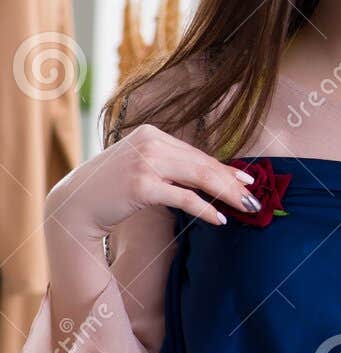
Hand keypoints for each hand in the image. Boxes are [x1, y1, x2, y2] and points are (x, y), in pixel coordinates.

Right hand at [45, 122, 262, 239]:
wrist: (74, 205)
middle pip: (202, 163)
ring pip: (199, 178)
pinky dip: (205, 209)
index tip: (247, 180)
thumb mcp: (140, 166)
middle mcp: (150, 143)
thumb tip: (209, 175)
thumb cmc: (110, 188)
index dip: (224, 168)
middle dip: (232, 182)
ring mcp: (145, 163)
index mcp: (152, 133)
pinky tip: (220, 219)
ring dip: (226, 194)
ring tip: (245, 207)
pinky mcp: (142, 185)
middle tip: (254, 197)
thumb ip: (169, 164)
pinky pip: (184, 198)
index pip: (197, 154)